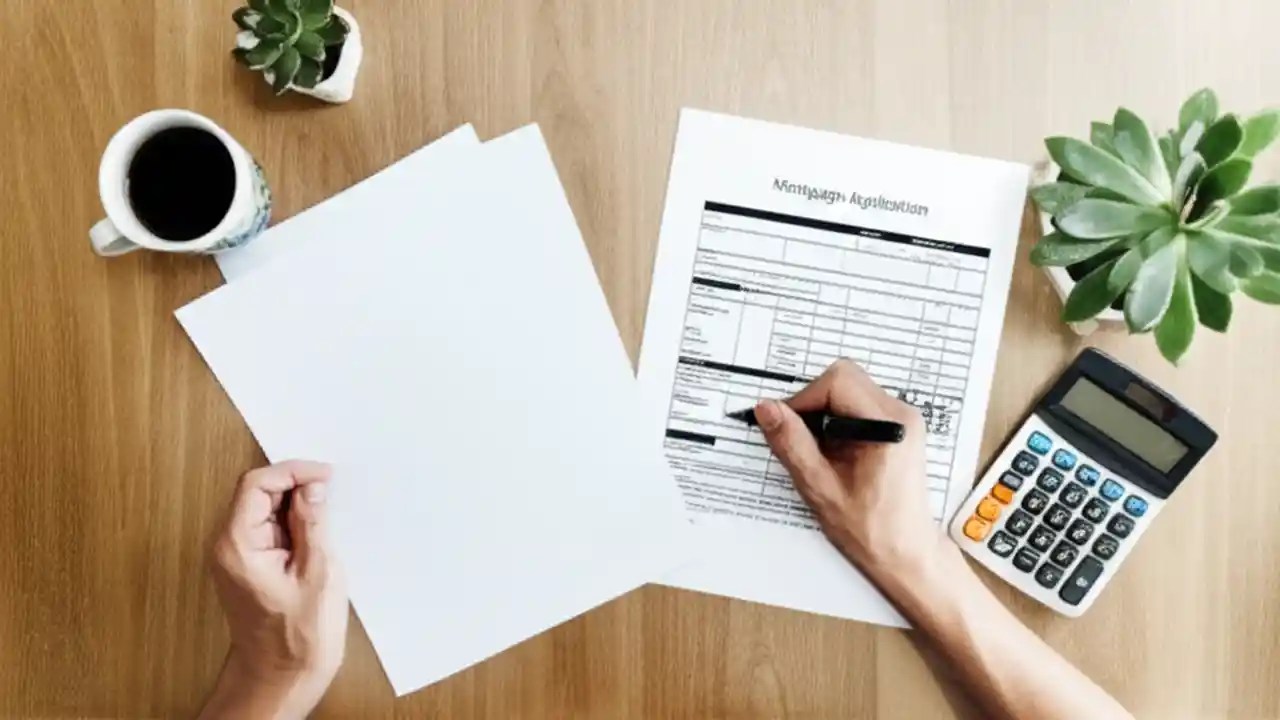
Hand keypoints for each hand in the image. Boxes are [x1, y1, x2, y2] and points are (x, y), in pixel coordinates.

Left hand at [199, 460, 347, 719]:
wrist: (280, 679)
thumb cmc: (297, 639)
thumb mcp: (318, 573)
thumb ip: (312, 524)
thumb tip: (312, 488)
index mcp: (237, 546)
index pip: (256, 484)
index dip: (292, 472)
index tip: (325, 476)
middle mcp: (228, 547)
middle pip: (256, 493)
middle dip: (295, 485)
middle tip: (330, 492)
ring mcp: (236, 557)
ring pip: (263, 510)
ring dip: (295, 504)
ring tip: (328, 513)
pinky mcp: (248, 566)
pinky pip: (268, 529)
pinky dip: (292, 522)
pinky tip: (317, 530)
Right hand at [753, 359, 951, 583]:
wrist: (906, 554)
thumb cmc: (872, 531)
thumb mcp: (821, 488)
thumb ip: (792, 443)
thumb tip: (767, 409)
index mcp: (890, 425)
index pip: (837, 382)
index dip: (802, 399)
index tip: (783, 425)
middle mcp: (901, 414)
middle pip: (843, 379)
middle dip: (812, 405)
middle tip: (799, 442)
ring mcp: (901, 419)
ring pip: (847, 390)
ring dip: (823, 415)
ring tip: (818, 455)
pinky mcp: (896, 428)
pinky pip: (856, 406)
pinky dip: (835, 423)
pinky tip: (832, 455)